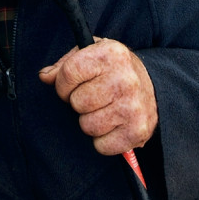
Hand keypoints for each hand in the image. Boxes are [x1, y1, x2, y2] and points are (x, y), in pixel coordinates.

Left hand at [39, 38, 157, 155]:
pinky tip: (113, 125)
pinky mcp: (137, 131)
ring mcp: (132, 107)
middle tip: (94, 98)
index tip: (71, 86)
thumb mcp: (92, 55)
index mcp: (111, 54)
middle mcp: (125, 79)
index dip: (63, 84)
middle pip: (77, 102)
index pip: (69, 73)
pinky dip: (103, 140)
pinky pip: (101, 146)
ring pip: (87, 125)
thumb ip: (65, 65)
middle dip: (79, 103)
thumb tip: (44, 77)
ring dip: (90, 121)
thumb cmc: (114, 70)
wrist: (154, 87)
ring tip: (104, 110)